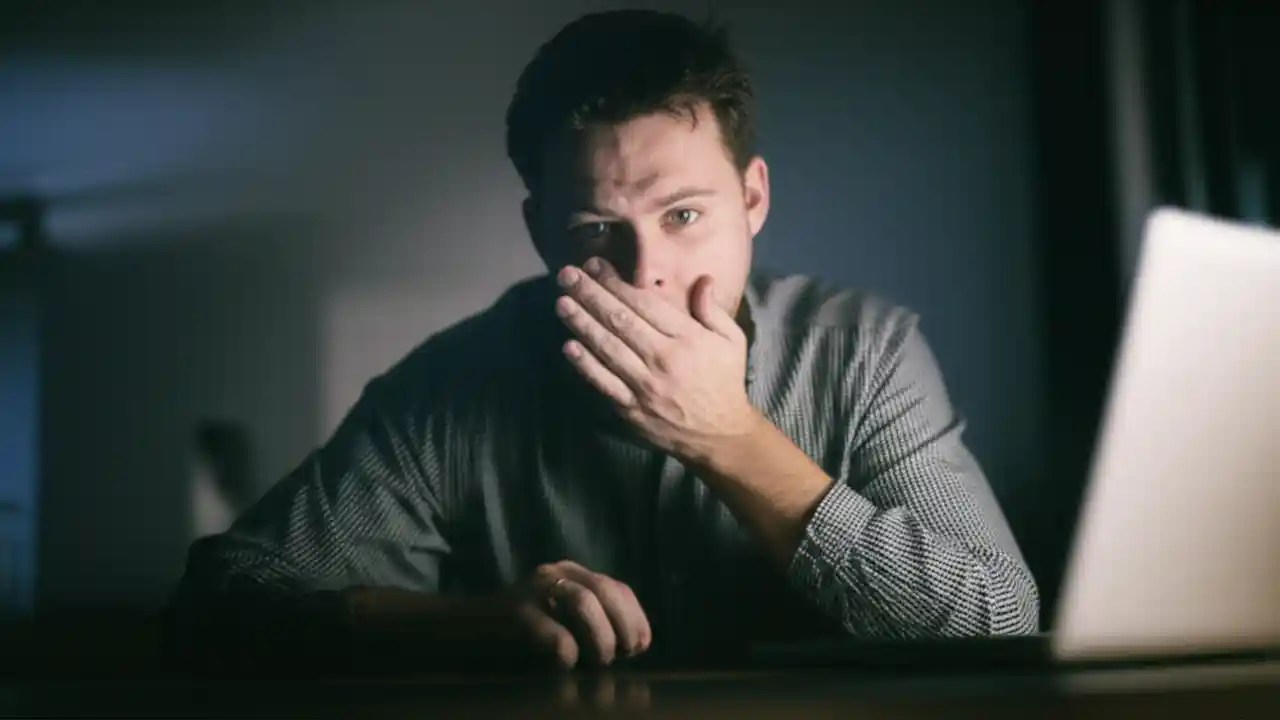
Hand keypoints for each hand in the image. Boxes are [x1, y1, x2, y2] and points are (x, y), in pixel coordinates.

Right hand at [503, 560, 651, 668]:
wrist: (464, 633)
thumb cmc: (521, 637)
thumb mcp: (562, 620)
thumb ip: (596, 621)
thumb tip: (637, 643)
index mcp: (571, 573)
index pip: (617, 588)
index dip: (635, 618)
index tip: (640, 646)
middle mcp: (554, 573)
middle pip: (605, 590)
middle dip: (623, 627)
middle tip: (620, 656)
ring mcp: (532, 590)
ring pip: (584, 602)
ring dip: (600, 639)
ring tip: (597, 662)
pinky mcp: (514, 613)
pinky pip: (556, 634)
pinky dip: (568, 653)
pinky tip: (565, 664)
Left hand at [554, 257, 760, 462]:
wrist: (720, 436)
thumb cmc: (724, 381)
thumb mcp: (732, 341)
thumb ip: (713, 310)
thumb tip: (702, 279)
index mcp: (687, 338)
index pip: (644, 303)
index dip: (615, 282)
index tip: (594, 266)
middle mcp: (663, 359)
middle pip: (620, 320)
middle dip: (590, 294)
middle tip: (567, 275)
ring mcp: (645, 386)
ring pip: (608, 348)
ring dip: (581, 323)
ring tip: (562, 302)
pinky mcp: (631, 409)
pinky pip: (604, 383)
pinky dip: (585, 365)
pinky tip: (568, 346)